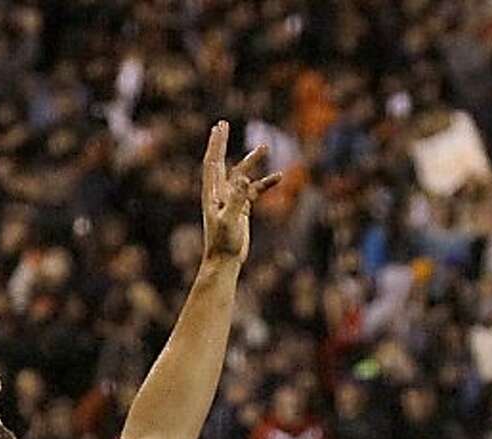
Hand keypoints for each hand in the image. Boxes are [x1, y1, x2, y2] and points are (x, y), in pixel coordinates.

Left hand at [201, 121, 280, 266]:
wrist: (225, 262)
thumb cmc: (224, 243)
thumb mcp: (230, 220)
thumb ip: (236, 198)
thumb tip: (243, 178)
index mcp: (213, 193)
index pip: (213, 162)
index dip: (216, 144)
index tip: (220, 128)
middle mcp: (219, 194)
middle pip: (221, 162)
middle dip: (221, 143)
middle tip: (222, 124)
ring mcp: (230, 200)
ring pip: (241, 174)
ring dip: (252, 161)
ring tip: (265, 148)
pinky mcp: (241, 209)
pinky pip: (255, 191)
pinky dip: (266, 184)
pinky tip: (279, 178)